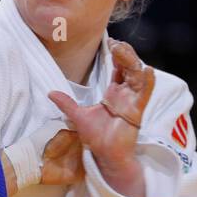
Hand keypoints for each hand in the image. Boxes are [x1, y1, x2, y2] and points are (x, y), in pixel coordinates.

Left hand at [48, 40, 153, 195]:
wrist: (104, 154)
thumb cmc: (96, 137)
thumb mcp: (78, 116)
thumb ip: (66, 103)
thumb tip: (50, 92)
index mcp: (114, 93)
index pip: (118, 68)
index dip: (116, 55)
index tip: (111, 42)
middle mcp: (125, 94)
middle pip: (128, 68)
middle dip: (124, 54)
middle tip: (116, 43)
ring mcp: (133, 101)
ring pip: (136, 76)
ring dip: (132, 62)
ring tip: (123, 50)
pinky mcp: (137, 110)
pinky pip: (145, 93)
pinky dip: (147, 81)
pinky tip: (147, 70)